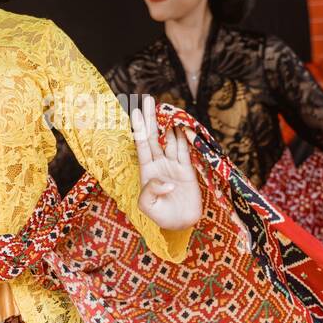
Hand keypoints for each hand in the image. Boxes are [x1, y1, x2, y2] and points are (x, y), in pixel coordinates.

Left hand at [131, 95, 201, 231]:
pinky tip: (181, 124)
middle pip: (154, 137)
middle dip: (151, 119)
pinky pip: (185, 149)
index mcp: (146, 170)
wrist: (181, 223)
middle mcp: (159, 163)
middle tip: (148, 99)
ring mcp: (173, 165)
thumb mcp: (147, 206)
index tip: (135, 112)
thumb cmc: (161, 216)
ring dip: (169, 124)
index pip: (141, 145)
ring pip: (171, 140)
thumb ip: (151, 191)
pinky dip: (184, 137)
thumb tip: (165, 181)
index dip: (139, 128)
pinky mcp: (187, 169)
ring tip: (166, 108)